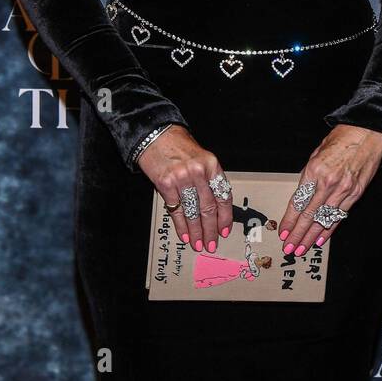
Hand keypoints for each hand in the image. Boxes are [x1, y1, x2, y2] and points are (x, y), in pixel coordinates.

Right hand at [137, 125, 232, 252]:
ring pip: (192, 212)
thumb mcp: (201, 159)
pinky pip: (176, 210)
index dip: (225, 217)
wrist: (156, 136)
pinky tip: (184, 235)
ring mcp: (182, 178)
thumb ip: (208, 180)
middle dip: (211, 229)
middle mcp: (199, 172)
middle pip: (208, 208)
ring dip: (196, 232)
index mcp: (212, 165)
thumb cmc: (179, 147)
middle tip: (212, 243)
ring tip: (198, 244)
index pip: (223, 196)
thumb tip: (215, 209)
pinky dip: (180, 225)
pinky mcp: (166, 184)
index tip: (225, 230)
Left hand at [278, 124, 381, 256]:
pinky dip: (329, 228)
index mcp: (314, 170)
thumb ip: (309, 174)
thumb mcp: (317, 152)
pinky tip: (320, 239)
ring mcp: (343, 189)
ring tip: (302, 248)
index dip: (289, 219)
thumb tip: (302, 193)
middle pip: (309, 215)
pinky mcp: (355, 193)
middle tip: (289, 247)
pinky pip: (340, 215)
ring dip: (311, 236)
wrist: (368, 133)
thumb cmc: (342, 138)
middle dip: (297, 233)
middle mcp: (328, 182)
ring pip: (323, 219)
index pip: (298, 202)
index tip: (283, 231)